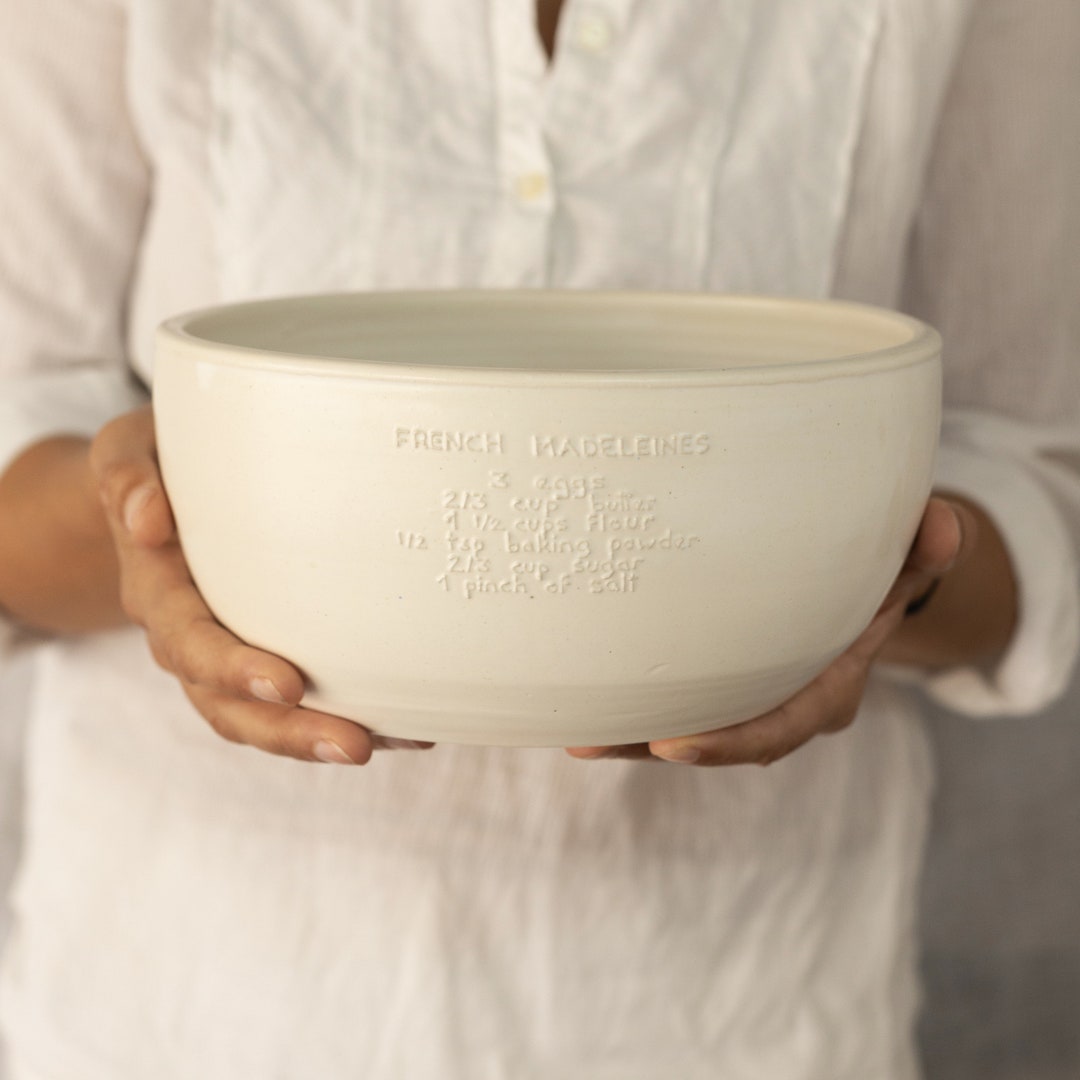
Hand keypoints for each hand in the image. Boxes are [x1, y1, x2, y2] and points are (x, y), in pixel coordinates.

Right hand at [90, 406, 430, 764]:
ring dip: (317, 740)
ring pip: (260, 720)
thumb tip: (146, 518)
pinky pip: (291, 705)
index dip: (234, 670)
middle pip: (229, 705)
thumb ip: (127, 476)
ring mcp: (221, 657)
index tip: (286, 686)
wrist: (151, 501)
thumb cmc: (157, 468)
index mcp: (158, 590)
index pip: (192, 641)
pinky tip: (404, 729)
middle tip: (355, 744)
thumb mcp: (128, 451)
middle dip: (290, 730)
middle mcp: (186, 637)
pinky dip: (345, 717)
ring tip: (388, 745)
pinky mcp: (258, 659)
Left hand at [565, 496, 981, 766]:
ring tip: (572, 732)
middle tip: (593, 742)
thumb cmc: (876, 575)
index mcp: (826, 692)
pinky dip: (637, 709)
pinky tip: (585, 704)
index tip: (674, 745)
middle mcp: (782, 707)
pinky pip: (678, 705)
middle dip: (657, 746)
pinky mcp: (720, 687)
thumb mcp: (901, 563)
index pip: (777, 729)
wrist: (862, 591)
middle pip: (718, 739)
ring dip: (631, 735)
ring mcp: (748, 700)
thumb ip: (922, 552)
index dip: (728, 741)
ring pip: (687, 729)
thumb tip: (946, 526)